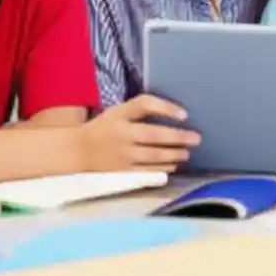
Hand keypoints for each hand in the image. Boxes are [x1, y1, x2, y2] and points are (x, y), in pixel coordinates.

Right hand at [78, 94, 200, 171]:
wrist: (79, 150)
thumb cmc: (103, 127)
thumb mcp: (117, 112)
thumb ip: (140, 110)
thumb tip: (174, 113)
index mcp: (119, 114)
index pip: (144, 104)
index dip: (166, 107)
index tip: (184, 114)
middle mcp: (122, 133)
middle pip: (154, 134)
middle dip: (178, 137)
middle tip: (196, 138)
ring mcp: (123, 154)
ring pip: (154, 155)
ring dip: (174, 154)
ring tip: (187, 153)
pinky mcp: (124, 170)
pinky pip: (149, 170)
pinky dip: (163, 167)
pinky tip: (173, 165)